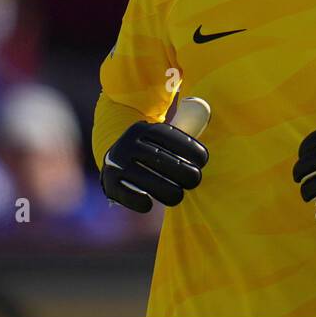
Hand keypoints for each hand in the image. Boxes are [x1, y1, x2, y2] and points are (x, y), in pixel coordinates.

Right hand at [100, 97, 210, 212]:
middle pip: (159, 158)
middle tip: (195, 179)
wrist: (117, 166)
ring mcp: (116, 163)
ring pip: (144, 178)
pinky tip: (150, 204)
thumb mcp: (162, 138)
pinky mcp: (110, 182)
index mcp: (142, 129)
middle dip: (182, 171)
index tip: (203, 160)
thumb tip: (206, 113)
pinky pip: (125, 193)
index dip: (189, 147)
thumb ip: (183, 125)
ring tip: (178, 196)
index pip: (168, 136)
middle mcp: (128, 143)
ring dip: (166, 190)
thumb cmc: (152, 152)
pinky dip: (138, 200)